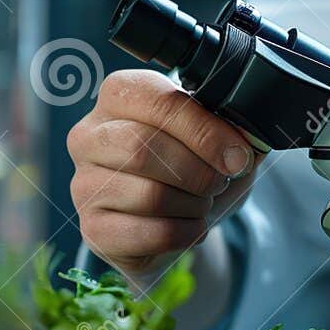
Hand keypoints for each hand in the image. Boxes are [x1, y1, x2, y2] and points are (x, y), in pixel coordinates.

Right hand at [68, 70, 258, 278]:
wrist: (178, 216)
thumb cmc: (194, 166)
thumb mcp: (218, 138)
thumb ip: (232, 127)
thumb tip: (245, 135)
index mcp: (119, 96)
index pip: (158, 103)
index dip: (205, 132)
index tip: (237, 156)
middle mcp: (89, 136)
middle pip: (142, 149)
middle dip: (200, 172)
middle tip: (220, 182)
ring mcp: (85, 184)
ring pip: (149, 194)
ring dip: (195, 204)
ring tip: (203, 202)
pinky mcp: (94, 229)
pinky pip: (150, 233)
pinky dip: (186, 233)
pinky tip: (190, 226)